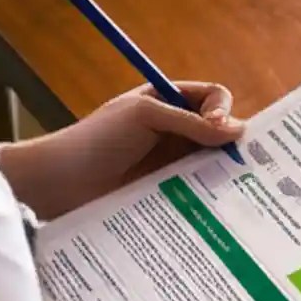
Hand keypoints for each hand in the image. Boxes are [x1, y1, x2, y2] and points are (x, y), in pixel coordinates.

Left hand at [0, 82, 243, 218]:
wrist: (60, 183)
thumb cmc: (97, 139)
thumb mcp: (145, 116)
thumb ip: (191, 121)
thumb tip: (240, 131)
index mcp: (169, 101)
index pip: (214, 97)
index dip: (222, 110)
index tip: (215, 129)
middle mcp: (176, 130)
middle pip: (221, 131)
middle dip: (232, 143)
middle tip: (237, 162)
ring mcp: (173, 162)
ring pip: (214, 162)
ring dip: (224, 171)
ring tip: (233, 186)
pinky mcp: (170, 191)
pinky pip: (200, 190)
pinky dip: (212, 195)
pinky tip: (218, 203)